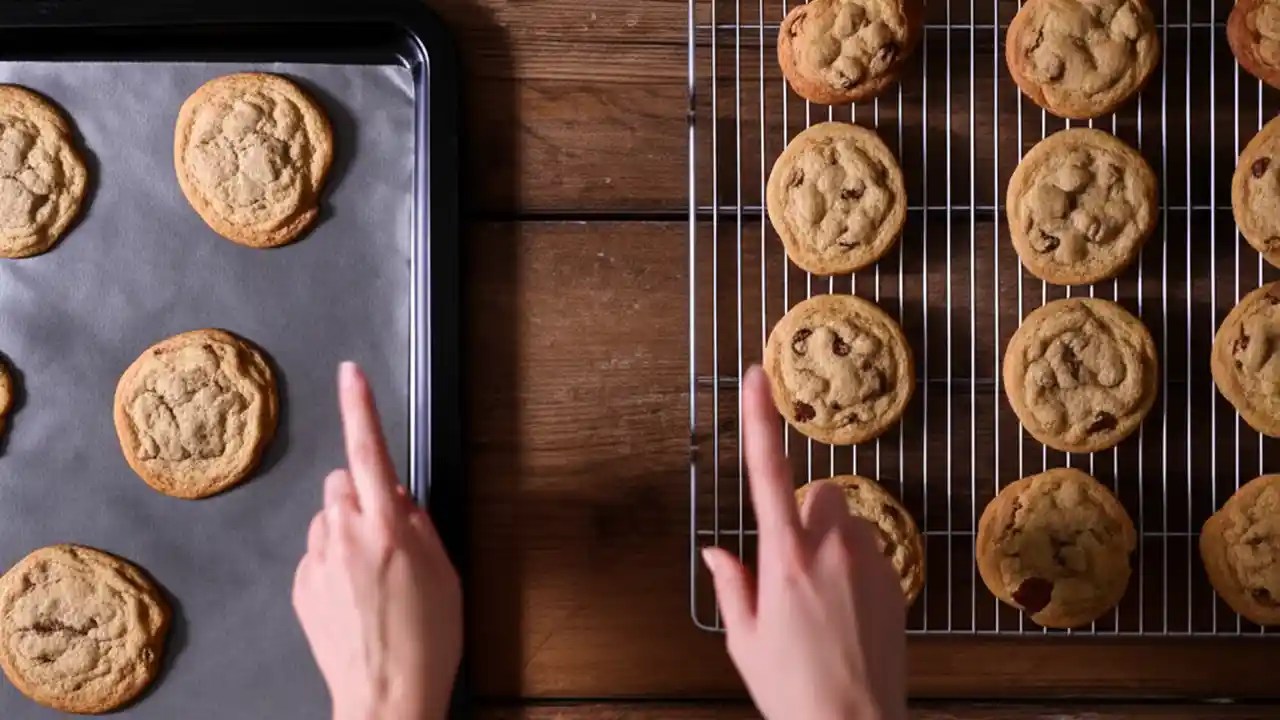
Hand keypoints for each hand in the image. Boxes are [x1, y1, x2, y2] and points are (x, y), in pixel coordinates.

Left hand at [293, 362, 461, 719]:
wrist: (387, 696)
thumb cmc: (427, 639)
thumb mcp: (444, 571)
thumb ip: (418, 522)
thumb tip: (396, 496)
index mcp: (386, 528)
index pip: (368, 451)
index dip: (360, 407)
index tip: (351, 374)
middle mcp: (344, 537)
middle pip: (342, 482)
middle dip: (362, 493)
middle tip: (390, 533)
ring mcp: (317, 562)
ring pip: (327, 517)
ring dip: (348, 529)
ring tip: (375, 575)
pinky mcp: (301, 586)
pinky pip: (317, 551)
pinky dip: (335, 560)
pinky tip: (357, 595)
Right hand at [701, 366, 905, 719]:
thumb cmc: (793, 689)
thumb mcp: (744, 640)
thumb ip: (732, 585)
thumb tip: (718, 552)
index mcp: (784, 560)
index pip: (768, 474)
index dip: (760, 420)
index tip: (758, 377)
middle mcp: (830, 550)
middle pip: (816, 494)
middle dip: (802, 514)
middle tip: (790, 566)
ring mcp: (869, 561)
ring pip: (844, 521)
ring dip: (830, 540)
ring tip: (820, 597)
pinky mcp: (895, 577)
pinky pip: (869, 548)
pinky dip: (854, 563)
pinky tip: (846, 609)